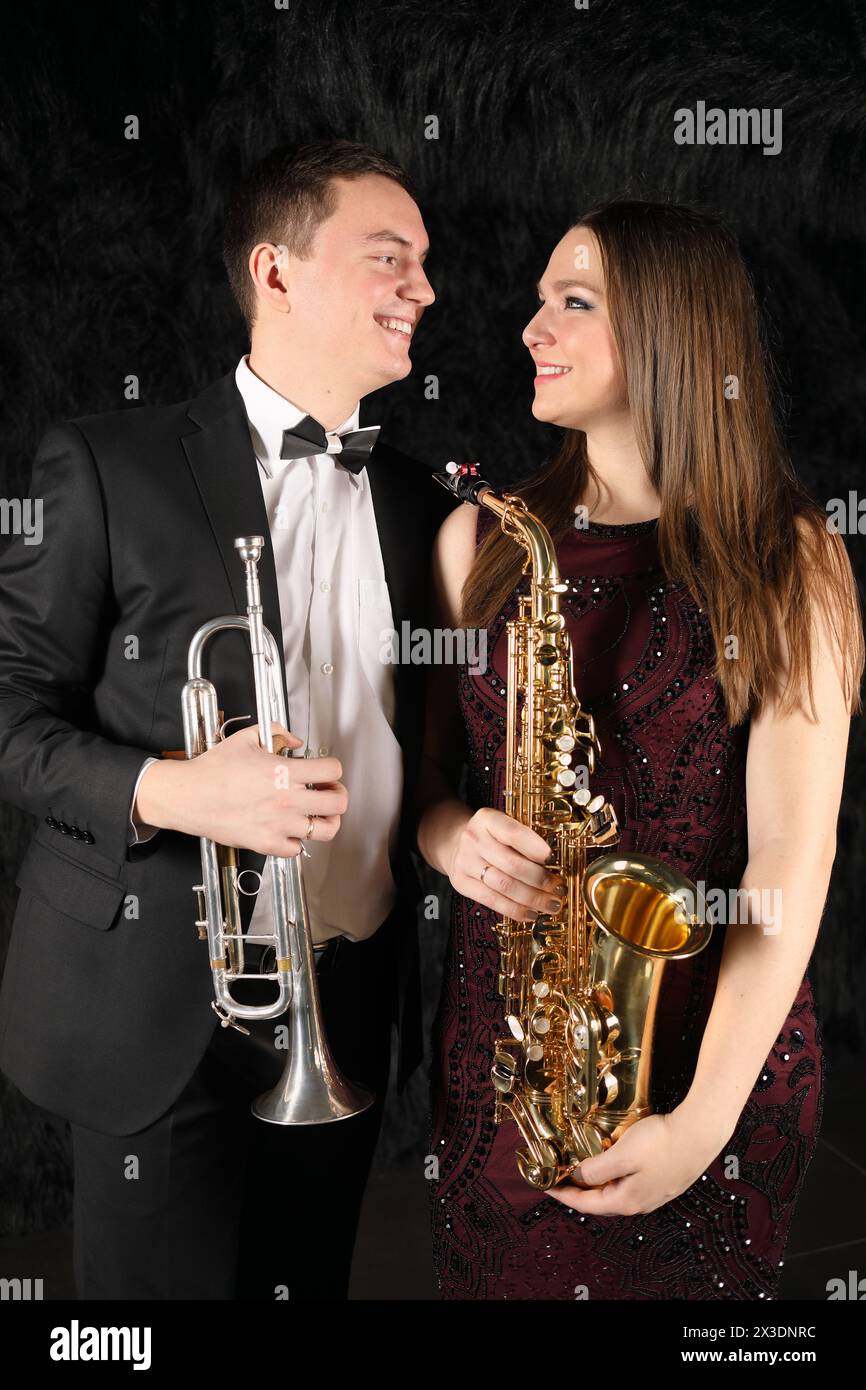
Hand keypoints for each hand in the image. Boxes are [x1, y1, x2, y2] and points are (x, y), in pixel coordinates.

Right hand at [146, 721, 347, 856]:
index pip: (333, 770)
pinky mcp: (266, 843)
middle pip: (338, 803)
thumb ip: (277, 732)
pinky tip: (290, 829)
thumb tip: (295, 741)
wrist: (189, 796)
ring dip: (325, 820)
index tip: (325, 771)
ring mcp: (279, 825)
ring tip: (317, 814)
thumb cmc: (213, 770)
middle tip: (328, 792)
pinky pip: (297, 849)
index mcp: (285, 772)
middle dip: (337, 795)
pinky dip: (297, 841)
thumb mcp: (246, 738)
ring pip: (325, 830)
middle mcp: (287, 800)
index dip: (333, 769)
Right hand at [446, 805, 564, 920]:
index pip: (513, 833)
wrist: (454, 842)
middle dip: (540, 880)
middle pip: (511, 864)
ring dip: (532, 898)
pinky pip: (491, 901)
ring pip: (504, 886)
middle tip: (559, 888)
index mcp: (487, 819)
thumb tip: (557, 864)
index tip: (554, 860)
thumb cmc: (490, 836)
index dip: (536, 848)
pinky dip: (515, 910)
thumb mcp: (503, 825)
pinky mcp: (461, 883)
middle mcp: (473, 839)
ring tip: (551, 905)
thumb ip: (524, 838)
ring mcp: (465, 862)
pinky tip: (531, 913)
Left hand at [546, 1105, 730, 1215]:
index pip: (586, 1205)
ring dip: (597, 1183)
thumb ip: (596, 1170)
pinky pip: (630, 1182)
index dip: (564, 1196)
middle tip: (560, 1178)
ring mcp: (654, 1192)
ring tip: (581, 1169)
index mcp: (627, 1201)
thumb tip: (578, 1178)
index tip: (547, 1187)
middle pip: (601, 1201)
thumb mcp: (622, 1155)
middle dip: (579, 1191)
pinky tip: (612, 1162)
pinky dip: (614, 1175)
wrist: (700, 1133)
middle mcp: (640, 1202)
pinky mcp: (663, 1179)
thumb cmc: (662, 1143)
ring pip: (616, 1191)